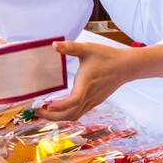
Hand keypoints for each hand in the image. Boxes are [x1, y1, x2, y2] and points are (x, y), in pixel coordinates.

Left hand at [37, 42, 162, 120]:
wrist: (126, 66)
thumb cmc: (107, 56)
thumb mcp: (87, 48)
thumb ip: (70, 47)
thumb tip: (54, 44)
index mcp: (86, 84)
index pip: (74, 101)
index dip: (60, 106)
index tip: (48, 105)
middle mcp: (89, 96)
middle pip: (71, 115)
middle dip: (52, 117)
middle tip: (37, 111)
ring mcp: (92, 101)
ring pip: (74, 116)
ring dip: (58, 117)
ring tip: (44, 111)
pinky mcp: (94, 102)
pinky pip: (79, 113)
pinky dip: (67, 114)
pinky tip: (58, 108)